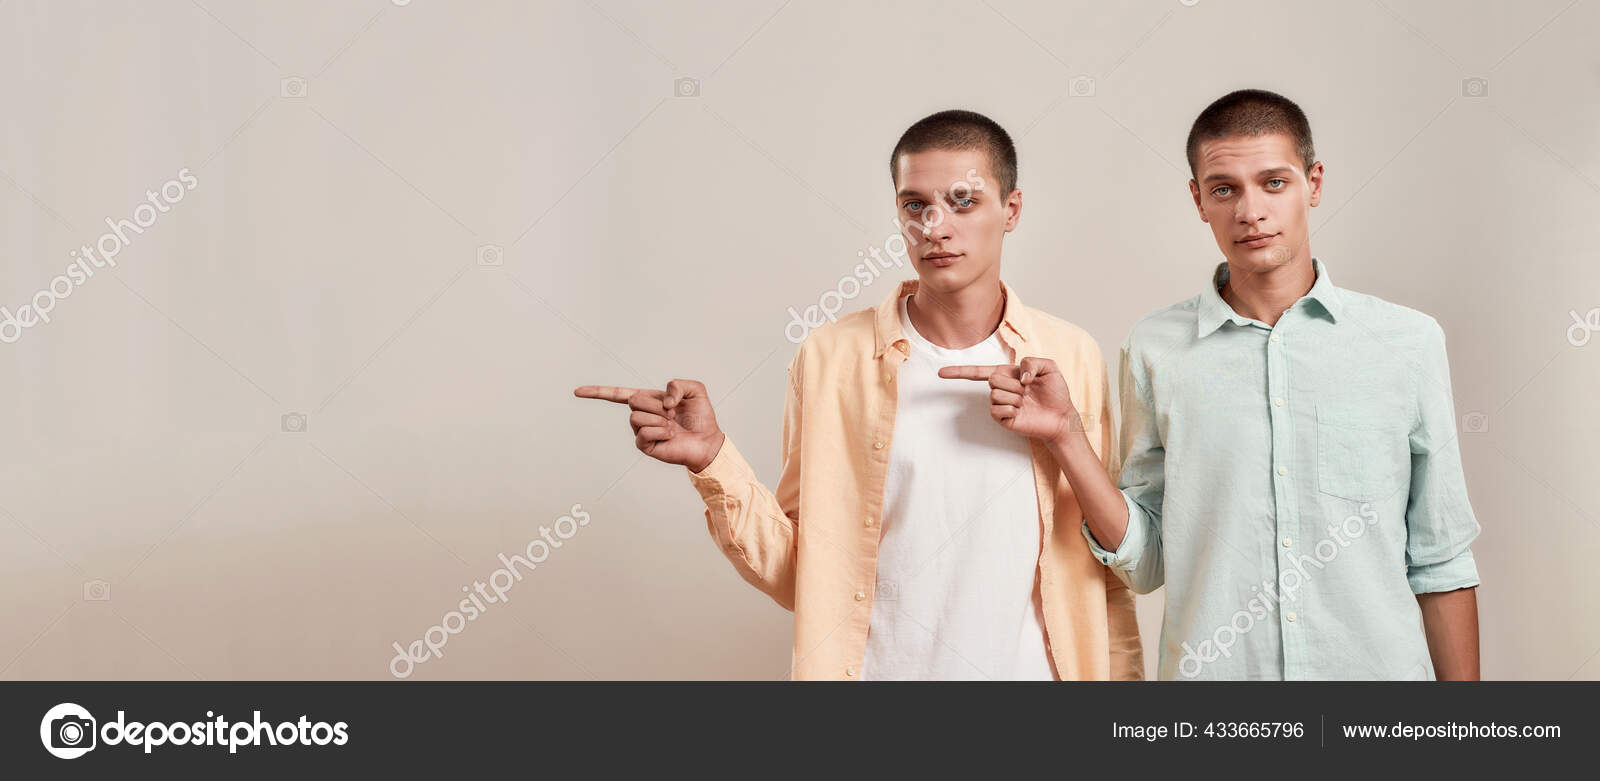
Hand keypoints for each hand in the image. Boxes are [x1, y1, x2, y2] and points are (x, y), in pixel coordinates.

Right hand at [574, 379, 725, 471]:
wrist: (708, 441)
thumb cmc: (701, 416)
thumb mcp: (695, 390)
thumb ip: (678, 384)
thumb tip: (663, 401)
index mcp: (649, 399)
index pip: (618, 394)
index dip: (598, 392)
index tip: (577, 391)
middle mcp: (641, 415)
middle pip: (633, 400)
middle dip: (656, 403)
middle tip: (672, 412)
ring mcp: (641, 431)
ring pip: (636, 417)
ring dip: (659, 418)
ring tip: (671, 425)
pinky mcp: (644, 446)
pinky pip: (643, 433)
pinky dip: (660, 431)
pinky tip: (670, 434)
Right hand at [938, 357, 1080, 444]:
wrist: (1062, 416)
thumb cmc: (1056, 392)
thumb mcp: (1050, 368)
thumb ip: (1033, 361)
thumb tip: (1019, 375)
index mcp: (1008, 374)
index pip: (979, 372)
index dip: (959, 372)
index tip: (941, 373)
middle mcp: (1001, 388)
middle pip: (992, 379)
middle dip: (1013, 382)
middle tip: (1028, 390)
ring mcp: (1001, 404)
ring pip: (995, 394)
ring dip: (1015, 396)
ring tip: (1026, 402)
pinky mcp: (1003, 418)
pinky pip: (997, 409)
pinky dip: (1012, 409)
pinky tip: (1021, 412)